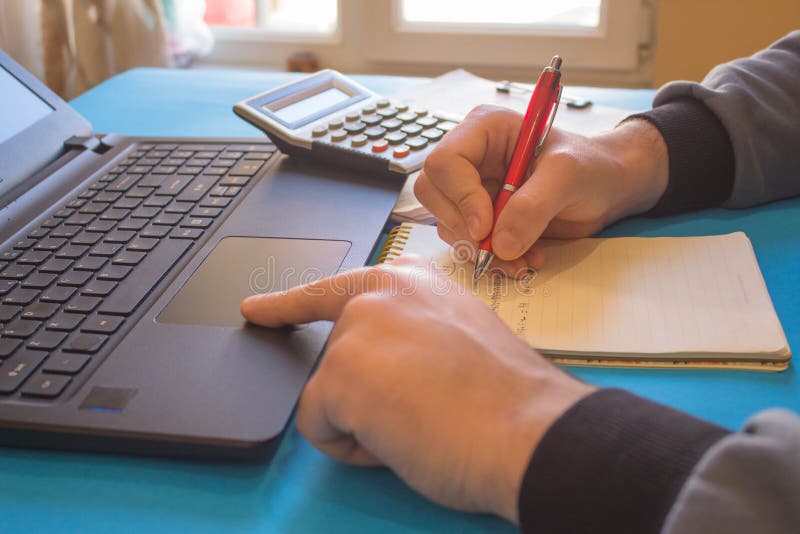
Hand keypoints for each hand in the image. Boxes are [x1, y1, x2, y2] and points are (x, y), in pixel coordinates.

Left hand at [241, 257, 593, 522]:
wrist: (529, 429)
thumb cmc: (508, 397)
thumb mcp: (456, 338)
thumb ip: (410, 332)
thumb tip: (381, 366)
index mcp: (410, 279)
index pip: (333, 289)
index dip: (289, 305)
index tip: (258, 310)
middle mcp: (378, 290)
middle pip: (335, 360)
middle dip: (365, 394)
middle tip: (418, 406)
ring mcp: (356, 327)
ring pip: (328, 396)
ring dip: (366, 421)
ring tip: (423, 420)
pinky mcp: (339, 372)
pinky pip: (319, 429)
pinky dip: (355, 449)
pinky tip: (402, 438)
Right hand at [414, 105, 667, 275]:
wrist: (605, 190)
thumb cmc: (590, 166)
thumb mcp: (567, 176)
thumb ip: (533, 206)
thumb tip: (501, 244)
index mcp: (485, 130)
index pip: (445, 161)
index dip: (460, 197)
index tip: (486, 227)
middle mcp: (471, 157)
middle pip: (433, 192)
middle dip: (462, 227)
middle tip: (494, 249)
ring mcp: (472, 188)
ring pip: (446, 221)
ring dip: (478, 249)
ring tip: (521, 259)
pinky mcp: (479, 216)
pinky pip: (466, 241)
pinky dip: (490, 257)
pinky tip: (522, 258)